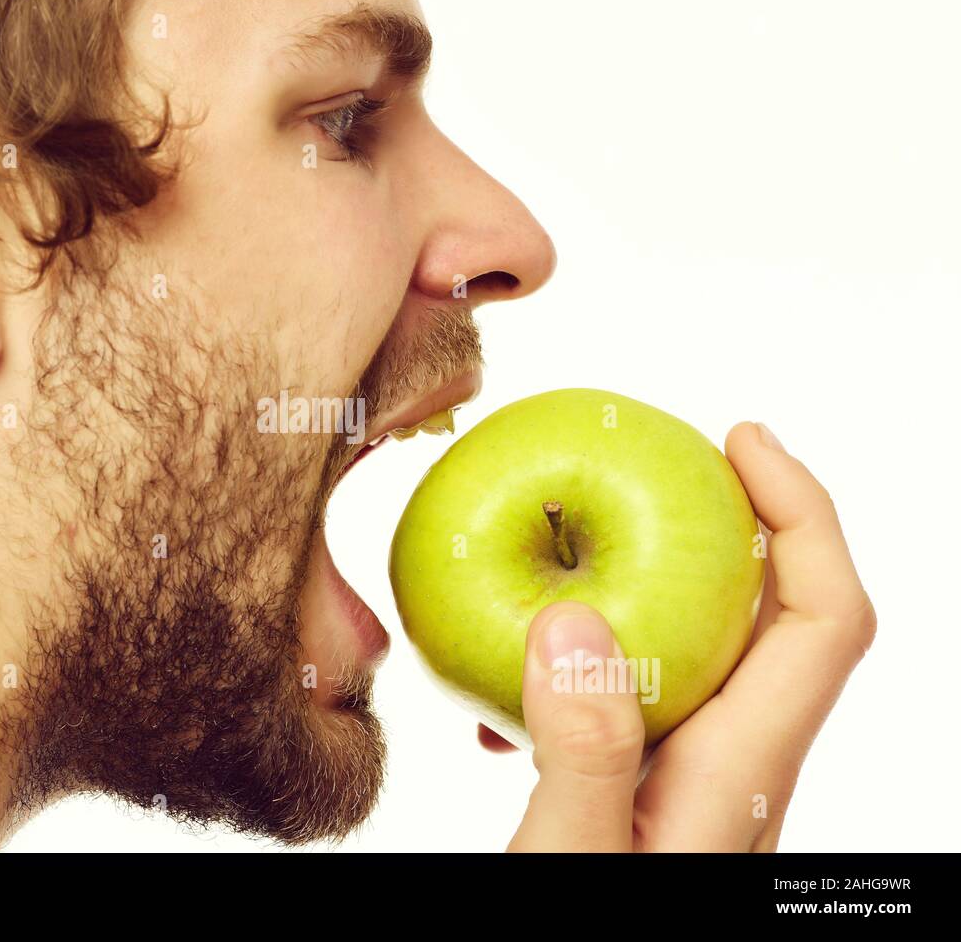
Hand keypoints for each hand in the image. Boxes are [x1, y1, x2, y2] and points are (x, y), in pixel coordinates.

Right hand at [496, 421, 875, 851]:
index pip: (823, 616)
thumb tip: (573, 622)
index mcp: (740, 770)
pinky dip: (592, 655)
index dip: (802, 511)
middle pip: (778, 613)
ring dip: (655, 577)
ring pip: (705, 647)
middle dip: (734, 518)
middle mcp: (737, 767)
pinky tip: (508, 686)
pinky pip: (644, 690)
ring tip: (567, 544)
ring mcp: (695, 781)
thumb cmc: (584, 935)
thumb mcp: (576, 862)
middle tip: (660, 457)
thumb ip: (583, 753)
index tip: (740, 439)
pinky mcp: (648, 794)